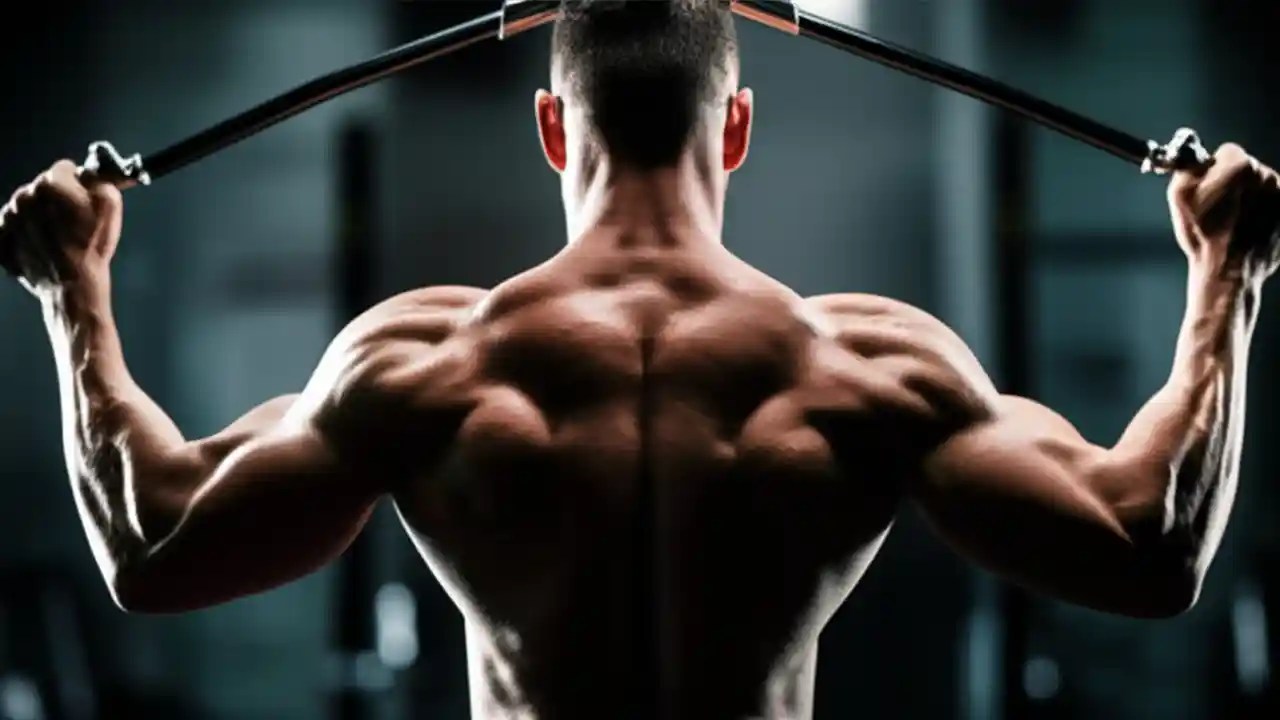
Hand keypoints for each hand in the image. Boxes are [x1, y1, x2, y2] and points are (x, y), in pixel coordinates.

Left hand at [0, 160, 122, 297]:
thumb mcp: (111, 206)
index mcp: (49, 184)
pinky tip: (42, 246)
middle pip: (42, 187)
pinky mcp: (2, 239)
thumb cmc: (92, 246)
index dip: (78, 183)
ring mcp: (9, 219)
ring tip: (57, 238)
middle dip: (55, 200)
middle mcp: (23, 196)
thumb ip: (101, 181)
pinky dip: (25, 234)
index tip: (84, 201)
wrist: (72, 286)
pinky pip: (13, 227)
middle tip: (72, 223)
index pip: (64, 169)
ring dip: (40, 216)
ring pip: (26, 207)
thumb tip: (91, 175)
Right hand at [1168, 143, 1279, 283]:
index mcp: (1240, 165)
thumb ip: (1186, 166)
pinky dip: (1261, 212)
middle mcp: (1266, 175)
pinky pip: (1271, 204)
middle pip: (1247, 168)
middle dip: (1234, 183)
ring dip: (1249, 198)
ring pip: (1261, 186)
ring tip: (1234, 222)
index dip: (1214, 169)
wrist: (1229, 270)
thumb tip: (1192, 152)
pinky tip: (1248, 229)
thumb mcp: (1178, 196)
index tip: (1208, 188)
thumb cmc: (1203, 235)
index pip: (1227, 152)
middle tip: (1219, 208)